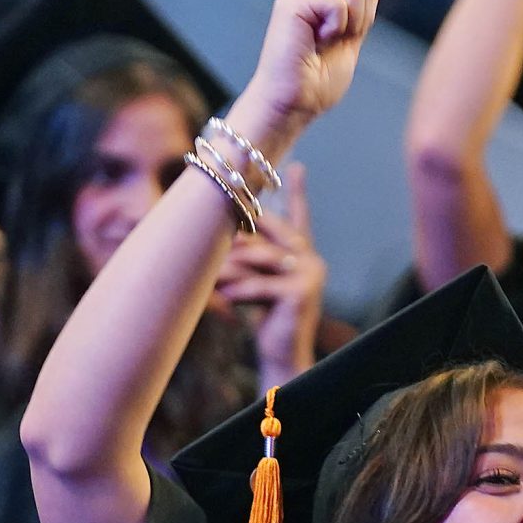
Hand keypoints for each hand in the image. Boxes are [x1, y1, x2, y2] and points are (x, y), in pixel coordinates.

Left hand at [218, 163, 326, 387]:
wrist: (283, 357)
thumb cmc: (266, 320)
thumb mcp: (255, 282)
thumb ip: (248, 259)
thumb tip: (219, 236)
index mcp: (304, 254)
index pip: (300, 217)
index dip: (298, 192)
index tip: (299, 165)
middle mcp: (311, 260)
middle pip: (270, 231)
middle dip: (238, 236)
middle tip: (214, 241)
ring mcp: (309, 275)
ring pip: (258, 258)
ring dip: (229, 269)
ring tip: (211, 281)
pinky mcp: (300, 293)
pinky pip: (259, 284)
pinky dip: (238, 292)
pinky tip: (224, 300)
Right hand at [230, 0, 382, 147]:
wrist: (294, 104)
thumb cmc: (315, 82)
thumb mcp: (351, 40)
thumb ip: (363, 9)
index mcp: (319, 1)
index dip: (363, 19)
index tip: (339, 43)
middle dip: (359, 20)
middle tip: (331, 45)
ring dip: (348, 25)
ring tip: (322, 43)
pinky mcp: (292, 1)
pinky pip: (337, 4)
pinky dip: (335, 28)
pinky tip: (314, 42)